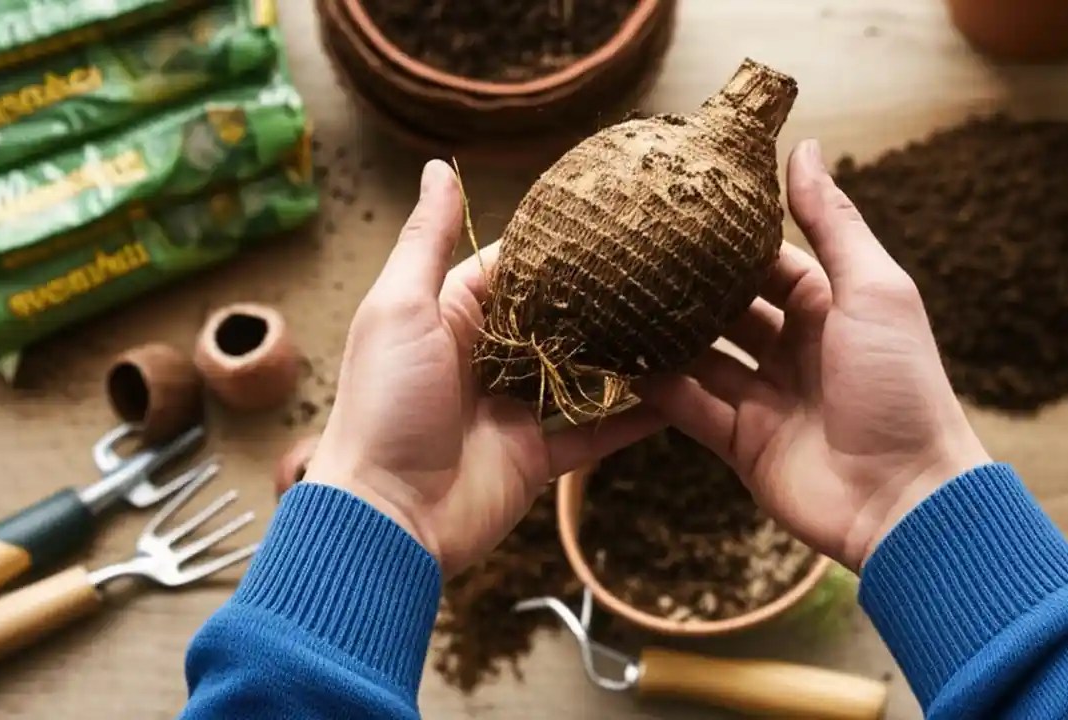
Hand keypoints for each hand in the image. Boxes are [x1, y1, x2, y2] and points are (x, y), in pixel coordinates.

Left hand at [305, 160, 661, 576]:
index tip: (613, 216)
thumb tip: (438, 168)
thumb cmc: (384, 406)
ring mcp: (515, 410)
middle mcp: (486, 359)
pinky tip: (682, 394)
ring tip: (683, 318)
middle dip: (602, 296)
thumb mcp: (399, 309)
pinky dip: (635, 418)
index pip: (513, 267)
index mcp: (450, 316)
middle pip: (556, 318)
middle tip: (665, 264)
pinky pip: (596, 431)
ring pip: (583, 372)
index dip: (557, 245)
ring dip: (626, 353)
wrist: (385, 518)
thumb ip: (425, 241)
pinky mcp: (538, 457)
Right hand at [635, 140, 990, 569]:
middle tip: (630, 253)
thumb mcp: (874, 290)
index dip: (731, 240)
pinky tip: (618, 361)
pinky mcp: (741, 445)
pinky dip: (658, 388)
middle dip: (687, 286)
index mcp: (831, 310)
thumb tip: (806, 145)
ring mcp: (765, 399)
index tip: (680, 210)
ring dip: (664, 335)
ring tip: (610, 301)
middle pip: (730, 309)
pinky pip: (690, 408)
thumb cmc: (899, 386)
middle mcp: (795, 351)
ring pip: (702, 358)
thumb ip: (833, 222)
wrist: (903, 499)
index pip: (771, 263)